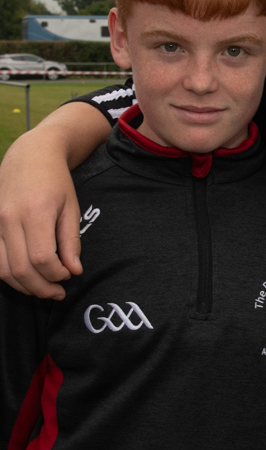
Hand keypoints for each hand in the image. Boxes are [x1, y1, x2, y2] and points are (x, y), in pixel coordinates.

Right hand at [0, 129, 82, 298]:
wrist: (30, 156)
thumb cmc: (56, 182)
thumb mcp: (71, 208)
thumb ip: (71, 241)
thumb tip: (74, 271)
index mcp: (35, 212)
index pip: (43, 258)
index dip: (56, 274)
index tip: (69, 275)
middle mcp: (9, 218)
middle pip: (21, 269)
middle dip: (41, 288)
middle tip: (58, 293)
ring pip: (1, 269)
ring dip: (23, 286)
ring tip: (43, 288)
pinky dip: (7, 275)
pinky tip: (24, 277)